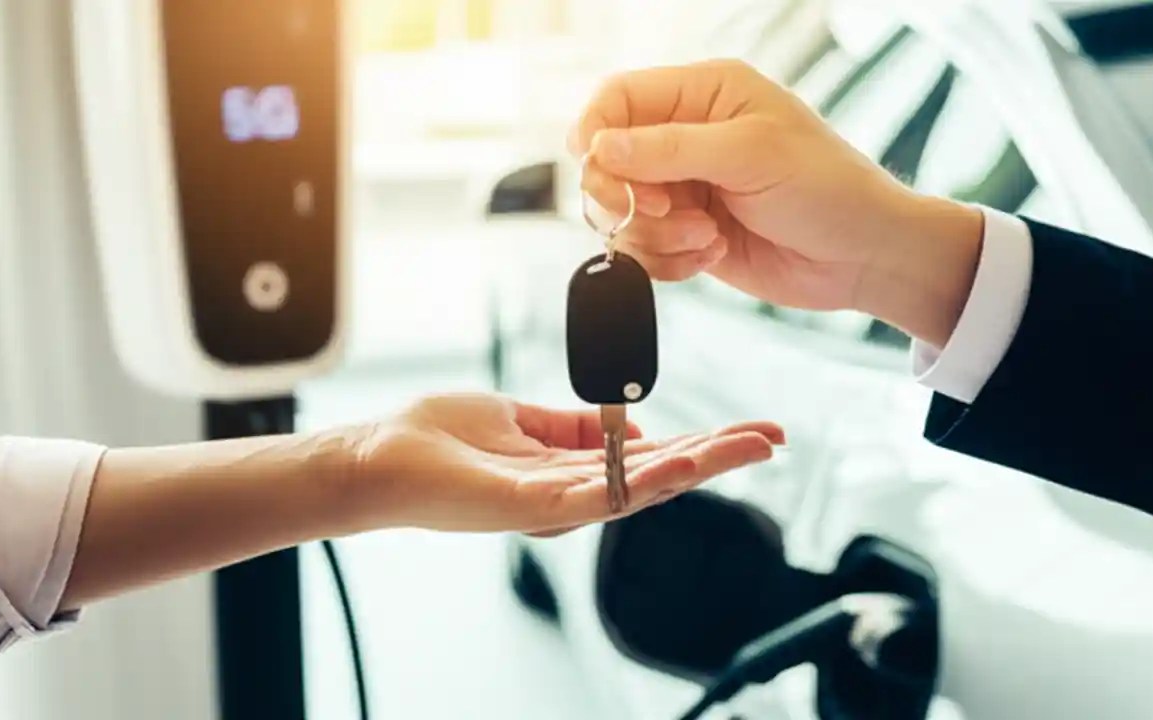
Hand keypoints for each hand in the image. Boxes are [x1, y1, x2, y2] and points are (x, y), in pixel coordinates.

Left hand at [342, 394, 783, 535]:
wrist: (379, 457)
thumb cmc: (438, 438)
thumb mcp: (518, 416)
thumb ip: (571, 423)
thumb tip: (628, 427)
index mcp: (571, 470)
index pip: (651, 457)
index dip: (702, 444)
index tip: (750, 429)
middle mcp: (572, 493)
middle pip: (659, 476)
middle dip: (719, 456)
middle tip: (773, 438)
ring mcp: (554, 505)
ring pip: (642, 488)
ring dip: (699, 466)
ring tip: (749, 447)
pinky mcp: (531, 507)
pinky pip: (599, 496)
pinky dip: (645, 481)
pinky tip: (683, 466)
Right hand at [571, 60, 984, 346]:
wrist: (864, 257)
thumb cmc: (827, 189)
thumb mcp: (750, 155)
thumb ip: (670, 148)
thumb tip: (598, 148)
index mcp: (705, 93)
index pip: (618, 98)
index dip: (595, 131)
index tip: (598, 168)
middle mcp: (687, 137)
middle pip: (607, 161)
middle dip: (626, 195)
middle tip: (663, 212)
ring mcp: (685, 188)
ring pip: (620, 214)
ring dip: (656, 235)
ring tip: (709, 238)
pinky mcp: (687, 235)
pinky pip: (643, 251)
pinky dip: (668, 261)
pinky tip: (713, 255)